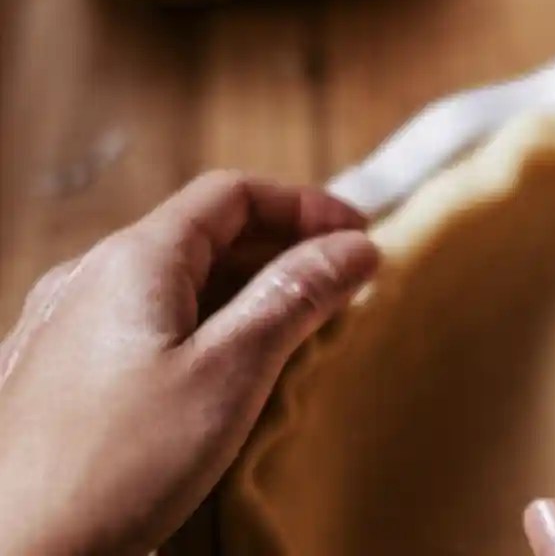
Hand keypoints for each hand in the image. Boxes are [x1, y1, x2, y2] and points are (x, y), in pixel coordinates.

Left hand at [0, 172, 378, 554]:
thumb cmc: (116, 465)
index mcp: (134, 259)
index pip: (232, 194)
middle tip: (344, 290)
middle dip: (283, 252)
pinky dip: (204, 330)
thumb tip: (357, 247)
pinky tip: (228, 377)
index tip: (361, 238)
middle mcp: (92, 277)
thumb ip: (295, 297)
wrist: (13, 554)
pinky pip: (146, 326)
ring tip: (300, 335)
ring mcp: (68, 326)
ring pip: (177, 284)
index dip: (305, 206)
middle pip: (206, 235)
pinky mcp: (60, 376)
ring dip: (246, 294)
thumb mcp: (230, 372)